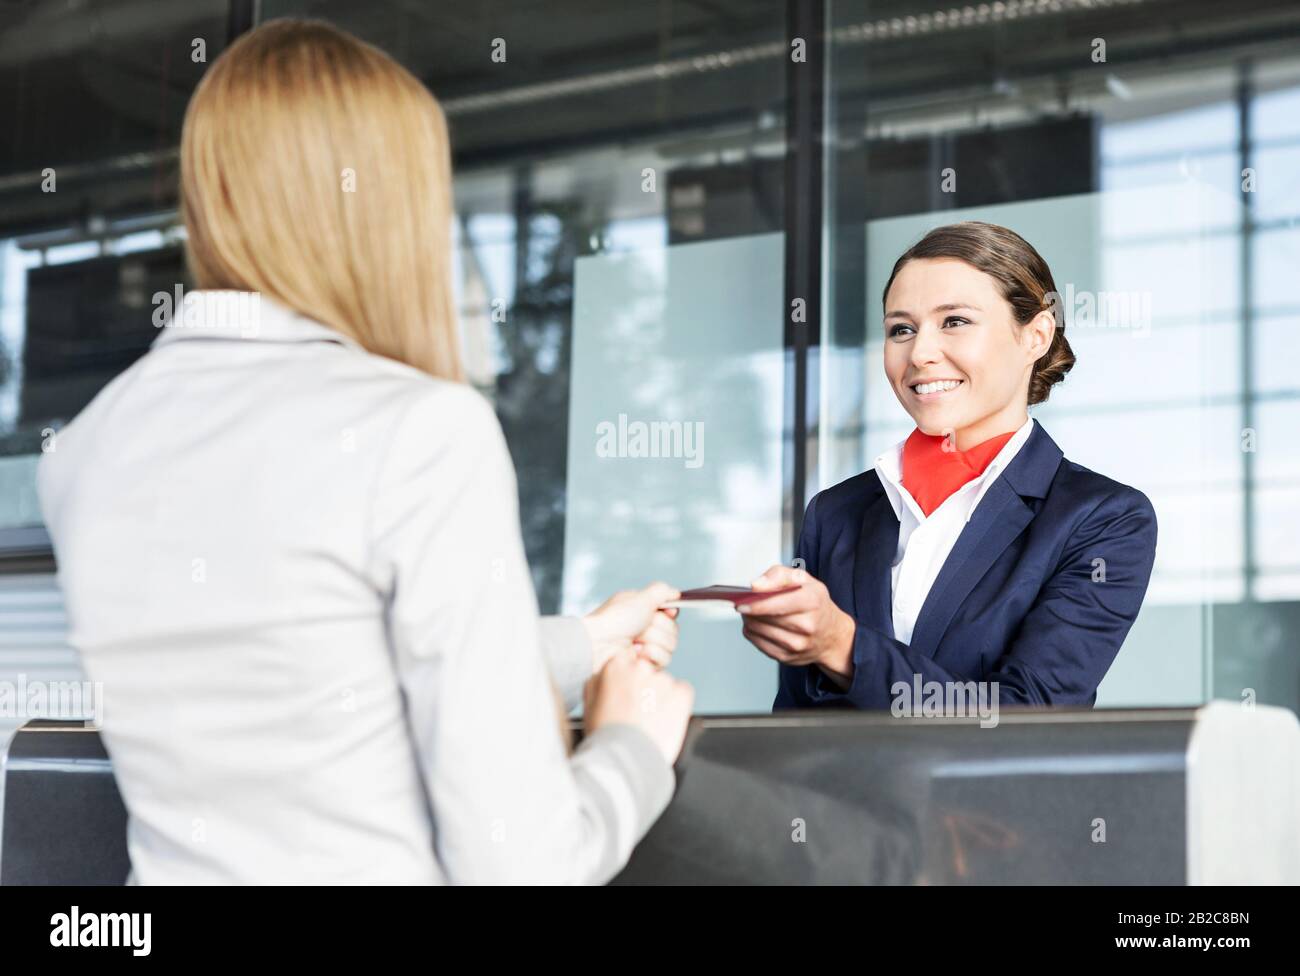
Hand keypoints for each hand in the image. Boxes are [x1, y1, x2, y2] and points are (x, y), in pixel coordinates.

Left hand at [582, 581, 680, 671]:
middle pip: (674, 629)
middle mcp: (647, 628)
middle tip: (639, 628)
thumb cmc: (614, 619)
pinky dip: (649, 654)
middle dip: (656, 628)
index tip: (667, 612)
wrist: (597, 644)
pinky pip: (664, 659)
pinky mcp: (646, 663)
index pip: (671, 613)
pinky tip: (634, 652)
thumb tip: (676, 593)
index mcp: (644, 610)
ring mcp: (647, 646)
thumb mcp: (640, 598)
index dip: (670, 613)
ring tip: (633, 641)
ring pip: (671, 645)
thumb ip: (661, 591)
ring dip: (651, 641)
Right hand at [584, 650, 693, 764]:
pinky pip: (683, 692)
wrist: (625, 760)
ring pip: (665, 684)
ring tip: (650, 723)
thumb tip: (604, 675)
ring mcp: (663, 680)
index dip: (628, 682)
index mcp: (615, 667)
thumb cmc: (605, 737)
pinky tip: (665, 721)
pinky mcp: (681, 693)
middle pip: (647, 673)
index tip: (628, 697)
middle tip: (638, 714)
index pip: (627, 662)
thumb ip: (597, 683)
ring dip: (661, 698)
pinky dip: (678, 705)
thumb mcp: (588, 706)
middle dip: (645, 689)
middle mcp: (640, 668)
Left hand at [739, 564, 855, 687]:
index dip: (755, 604)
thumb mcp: (803, 579)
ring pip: (759, 632)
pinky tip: (757, 625)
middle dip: (750, 611)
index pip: (777, 604)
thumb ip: (778, 575)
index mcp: (812, 601)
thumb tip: (756, 585)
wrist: (831, 634)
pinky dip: (753, 634)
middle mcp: (807, 625)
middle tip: (743, 603)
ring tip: (751, 613)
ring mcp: (798, 645)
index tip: (741, 602)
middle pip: (766, 619)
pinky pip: (759, 645)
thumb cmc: (815, 603)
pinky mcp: (788, 658)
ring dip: (749, 621)